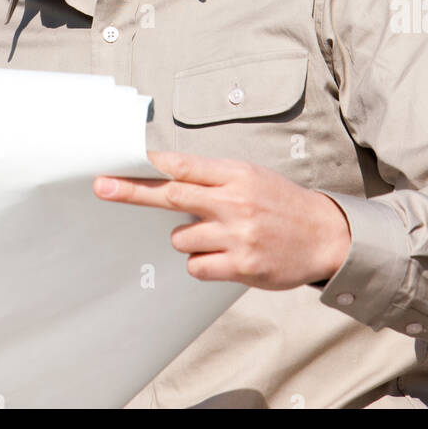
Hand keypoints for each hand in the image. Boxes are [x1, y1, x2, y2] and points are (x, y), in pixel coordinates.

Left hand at [94, 150, 351, 289]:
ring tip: (218, 234)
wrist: (324, 235)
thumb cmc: (281, 203)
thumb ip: (212, 177)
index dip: (149, 164)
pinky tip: (225, 255)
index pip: (183, 166)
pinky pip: (196, 267)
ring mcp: (238, 235)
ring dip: (188, 238)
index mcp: (236, 174)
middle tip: (103, 186)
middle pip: (171, 195)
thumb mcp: (250, 177)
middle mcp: (234, 202)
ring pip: (181, 238)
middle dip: (132, 191)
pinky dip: (202, 262)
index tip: (121, 161)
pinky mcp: (241, 266)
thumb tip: (167, 174)